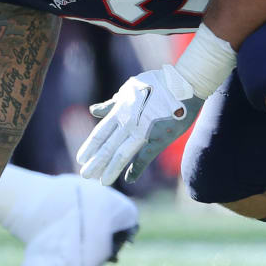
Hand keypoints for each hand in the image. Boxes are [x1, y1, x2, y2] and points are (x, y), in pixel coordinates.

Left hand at [76, 65, 202, 184]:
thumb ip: (112, 104)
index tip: (80, 159)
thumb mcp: (130, 89)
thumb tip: (94, 111)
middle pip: (108, 146)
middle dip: (96, 162)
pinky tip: (128, 179)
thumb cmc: (157, 84)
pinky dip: (136, 169)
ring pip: (122, 154)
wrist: (185, 84)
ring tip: (101, 182)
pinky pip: (145, 157)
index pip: (101, 133)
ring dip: (110, 169)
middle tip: (85, 175)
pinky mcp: (160, 138)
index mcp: (122, 109)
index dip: (90, 146)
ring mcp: (144, 131)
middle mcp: (129, 122)